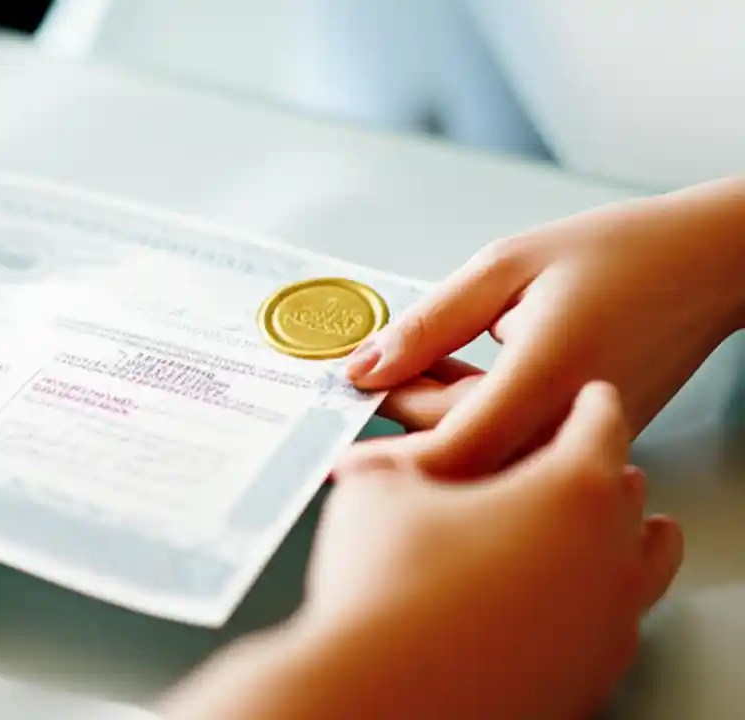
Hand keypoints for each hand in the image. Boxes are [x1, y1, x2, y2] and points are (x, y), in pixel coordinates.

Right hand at [163, 383, 682, 719]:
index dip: (589, 401)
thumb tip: (366, 464)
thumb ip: (388, 466)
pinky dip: (590, 598)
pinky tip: (552, 596)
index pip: (601, 422)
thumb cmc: (390, 589)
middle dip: (600, 469)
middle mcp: (609, 551)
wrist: (385, 693)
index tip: (590, 394)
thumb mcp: (375, 493)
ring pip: (642, 563)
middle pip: (630, 491)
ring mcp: (608, 618)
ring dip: (615, 536)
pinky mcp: (589, 673)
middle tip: (570, 458)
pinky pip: (609, 621)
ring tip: (585, 528)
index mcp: (571, 487)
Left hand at [347, 177, 744, 474]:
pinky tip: (465, 374)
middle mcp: (566, 426)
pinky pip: (513, 449)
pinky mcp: (587, 445)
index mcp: (546, 377)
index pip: (450, 450)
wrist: (710, 266)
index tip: (342, 450)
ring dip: (437, 418)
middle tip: (376, 369)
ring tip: (425, 360)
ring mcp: (581, 444)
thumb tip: (363, 368)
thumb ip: (428, 325)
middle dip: (404, 418)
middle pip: (458, 455)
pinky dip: (474, 419)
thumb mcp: (505, 268)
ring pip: (484, 457)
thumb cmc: (619, 254)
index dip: (388, 461)